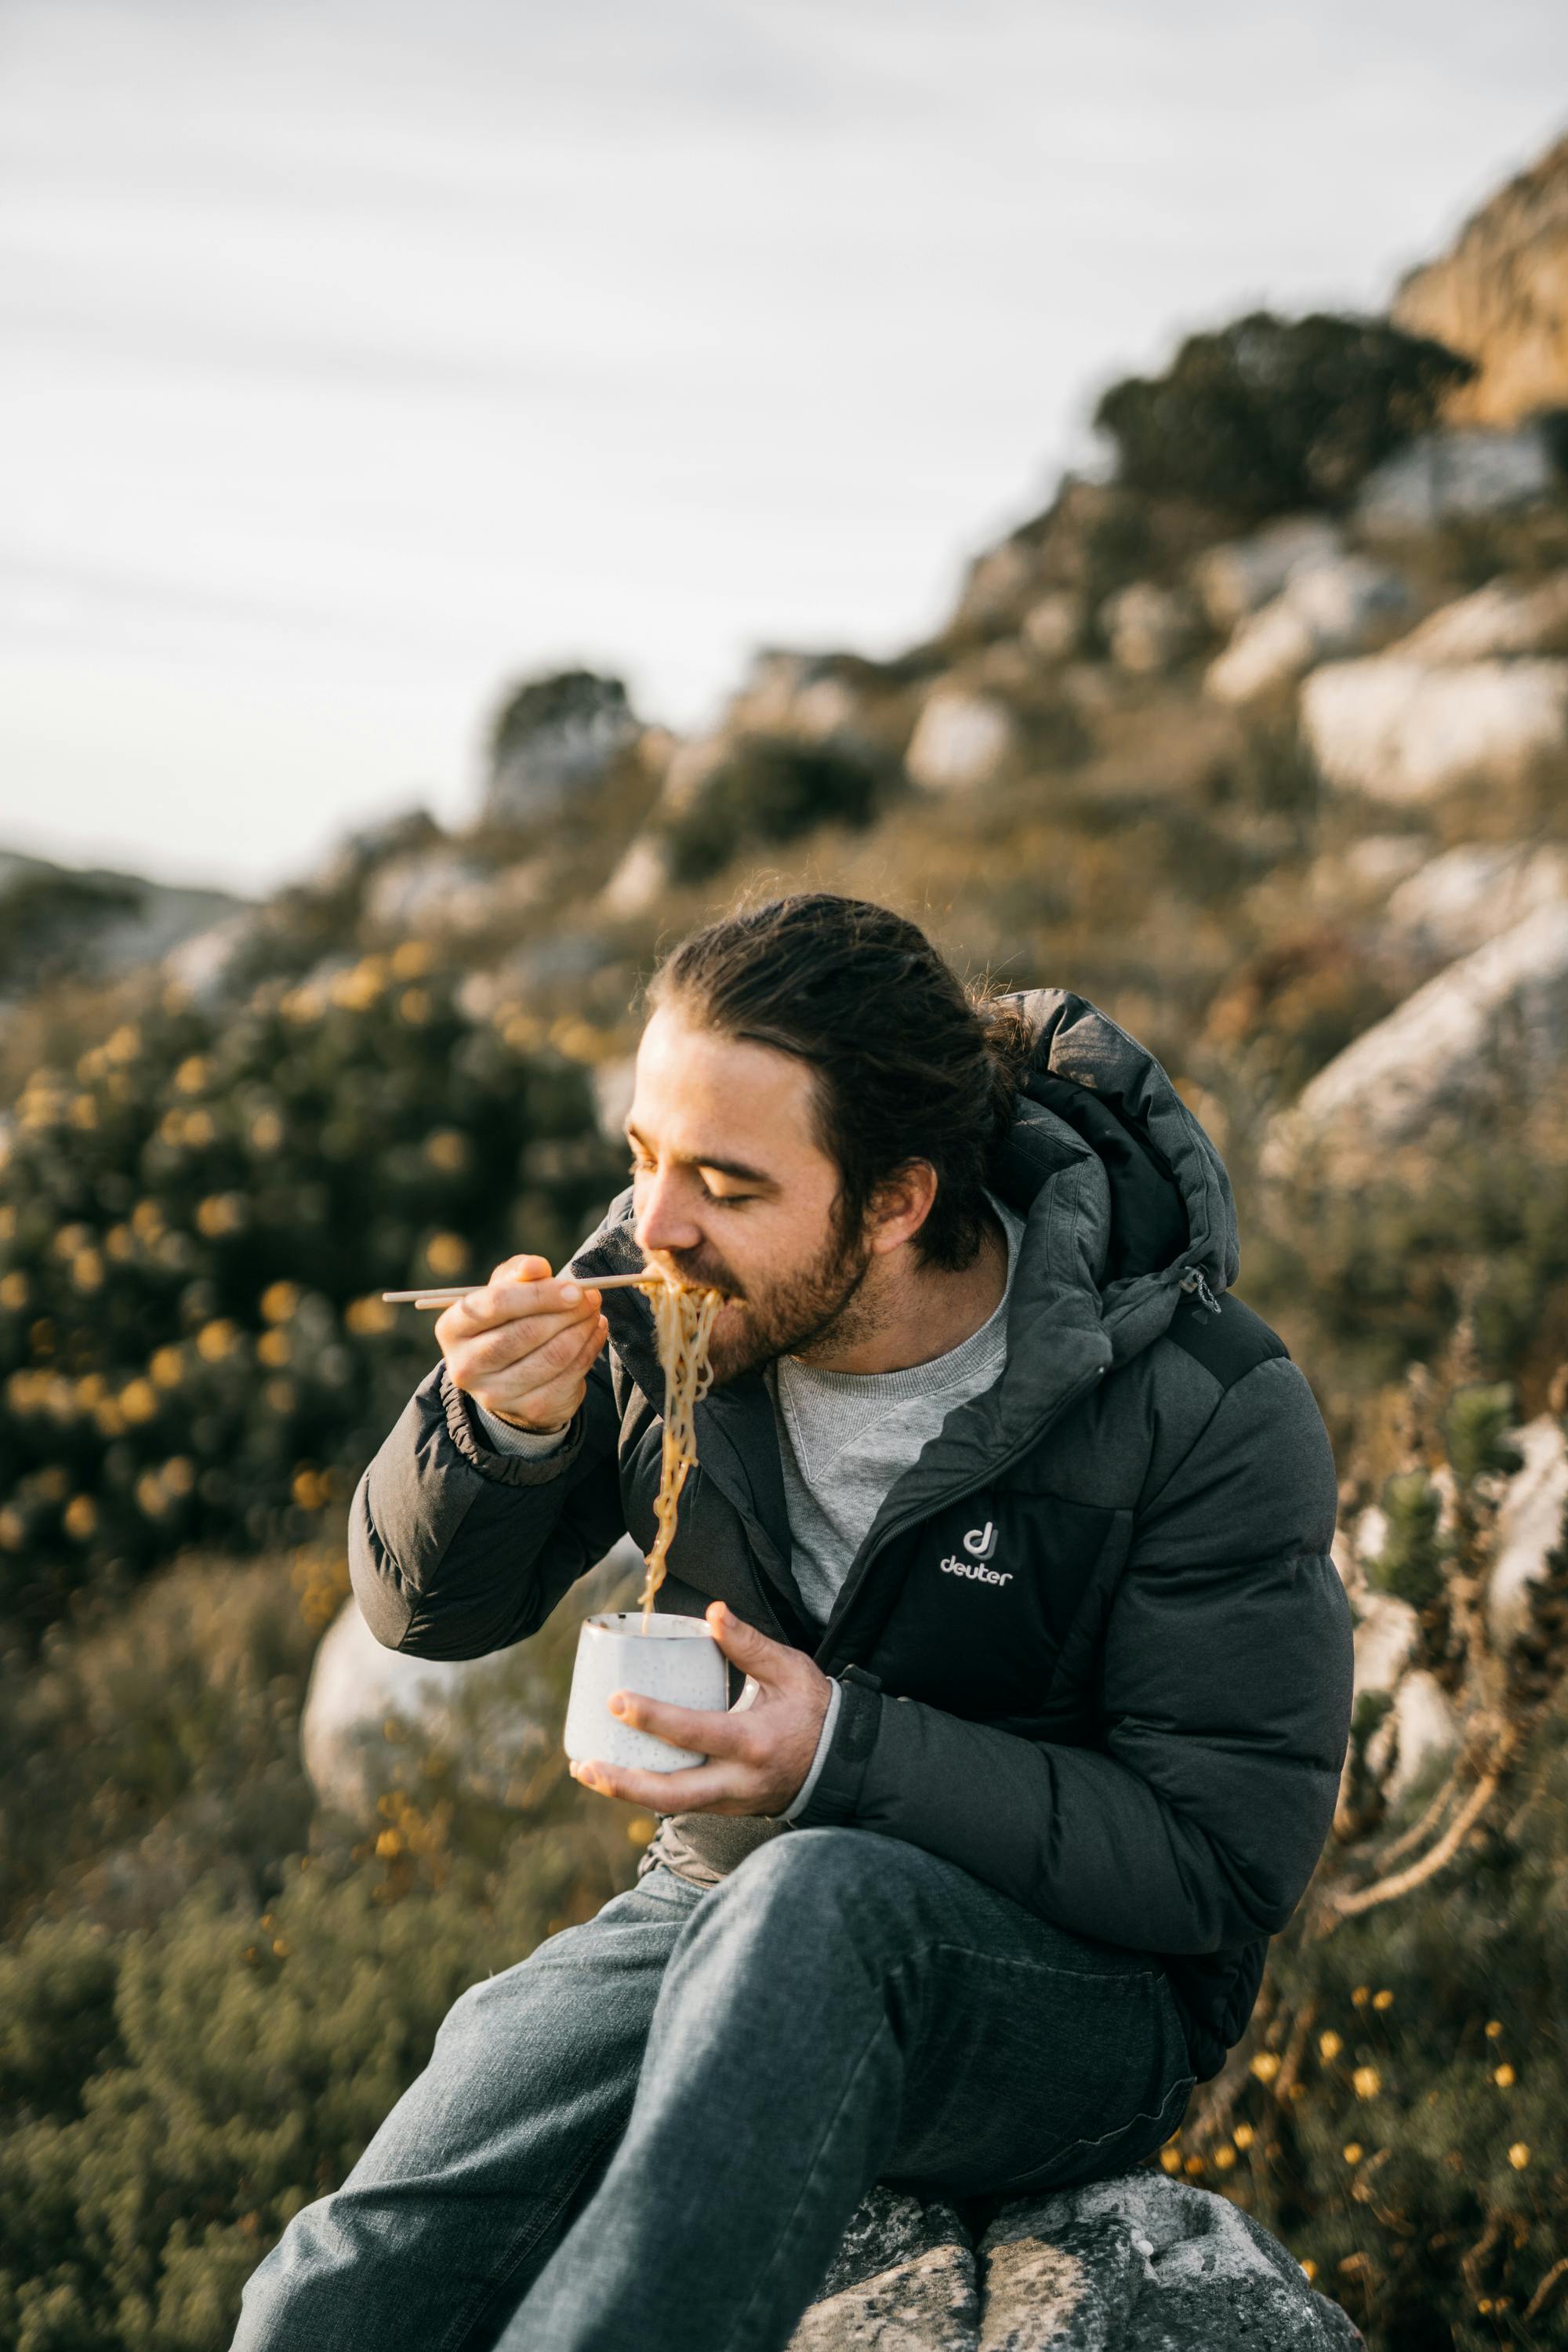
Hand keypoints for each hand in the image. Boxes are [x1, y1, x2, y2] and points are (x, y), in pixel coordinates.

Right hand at [436, 1254, 607, 1432]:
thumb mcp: (505, 1290)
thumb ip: (518, 1272)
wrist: (509, 1377)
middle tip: (591, 1298)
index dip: (540, 1294)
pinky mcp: (529, 1410)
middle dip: (567, 1313)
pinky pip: (569, 1377)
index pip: (496, 1304)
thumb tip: (536, 1266)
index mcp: (452, 1328)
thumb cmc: (506, 1320)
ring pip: (552, 1357)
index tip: (574, 1288)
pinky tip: (594, 1333)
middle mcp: (466, 1366)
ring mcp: (495, 1394)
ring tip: (593, 1313)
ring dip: (582, 1330)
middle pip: (525, 1333)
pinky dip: (588, 1351)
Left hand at [570, 1603, 832, 1817]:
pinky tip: (621, 1773)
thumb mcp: (790, 1670)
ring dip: (627, 1792)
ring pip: (672, 1806)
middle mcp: (740, 1781)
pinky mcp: (729, 1808)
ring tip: (588, 1771)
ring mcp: (733, 1802)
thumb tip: (714, 1611)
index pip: (695, 1733)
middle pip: (672, 1794)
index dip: (653, 1719)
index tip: (616, 1702)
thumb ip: (750, 1644)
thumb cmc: (814, 1708)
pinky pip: (682, 1804)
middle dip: (623, 1783)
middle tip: (584, 1764)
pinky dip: (649, 1791)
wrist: (844, 1762)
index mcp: (753, 1742)